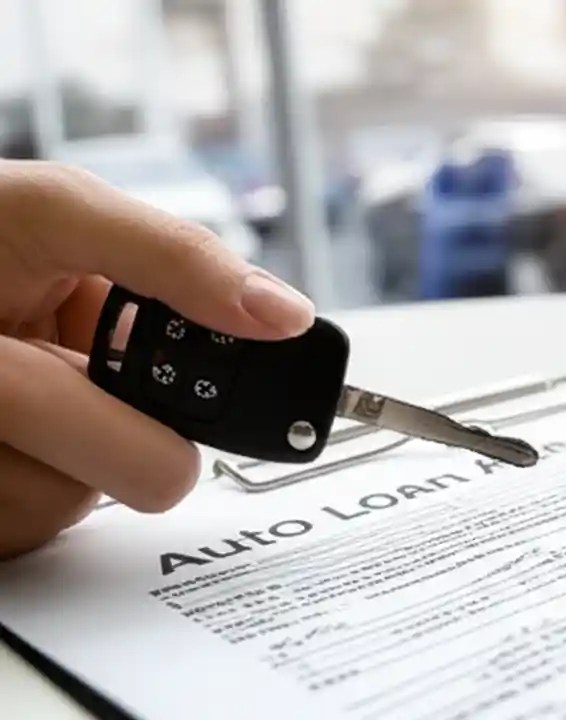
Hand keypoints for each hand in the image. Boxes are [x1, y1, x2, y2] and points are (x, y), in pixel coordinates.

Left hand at [0, 160, 313, 558]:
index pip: (227, 382)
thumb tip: (283, 312)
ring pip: (79, 499)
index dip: (220, 393)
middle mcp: (100, 400)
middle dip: (74, 410)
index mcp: (135, 325)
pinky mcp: (4, 509)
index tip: (183, 381)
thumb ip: (178, 259)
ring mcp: (46, 461)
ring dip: (10, 441)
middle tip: (13, 364)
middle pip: (157, 460)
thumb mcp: (57, 212)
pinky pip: (21, 524)